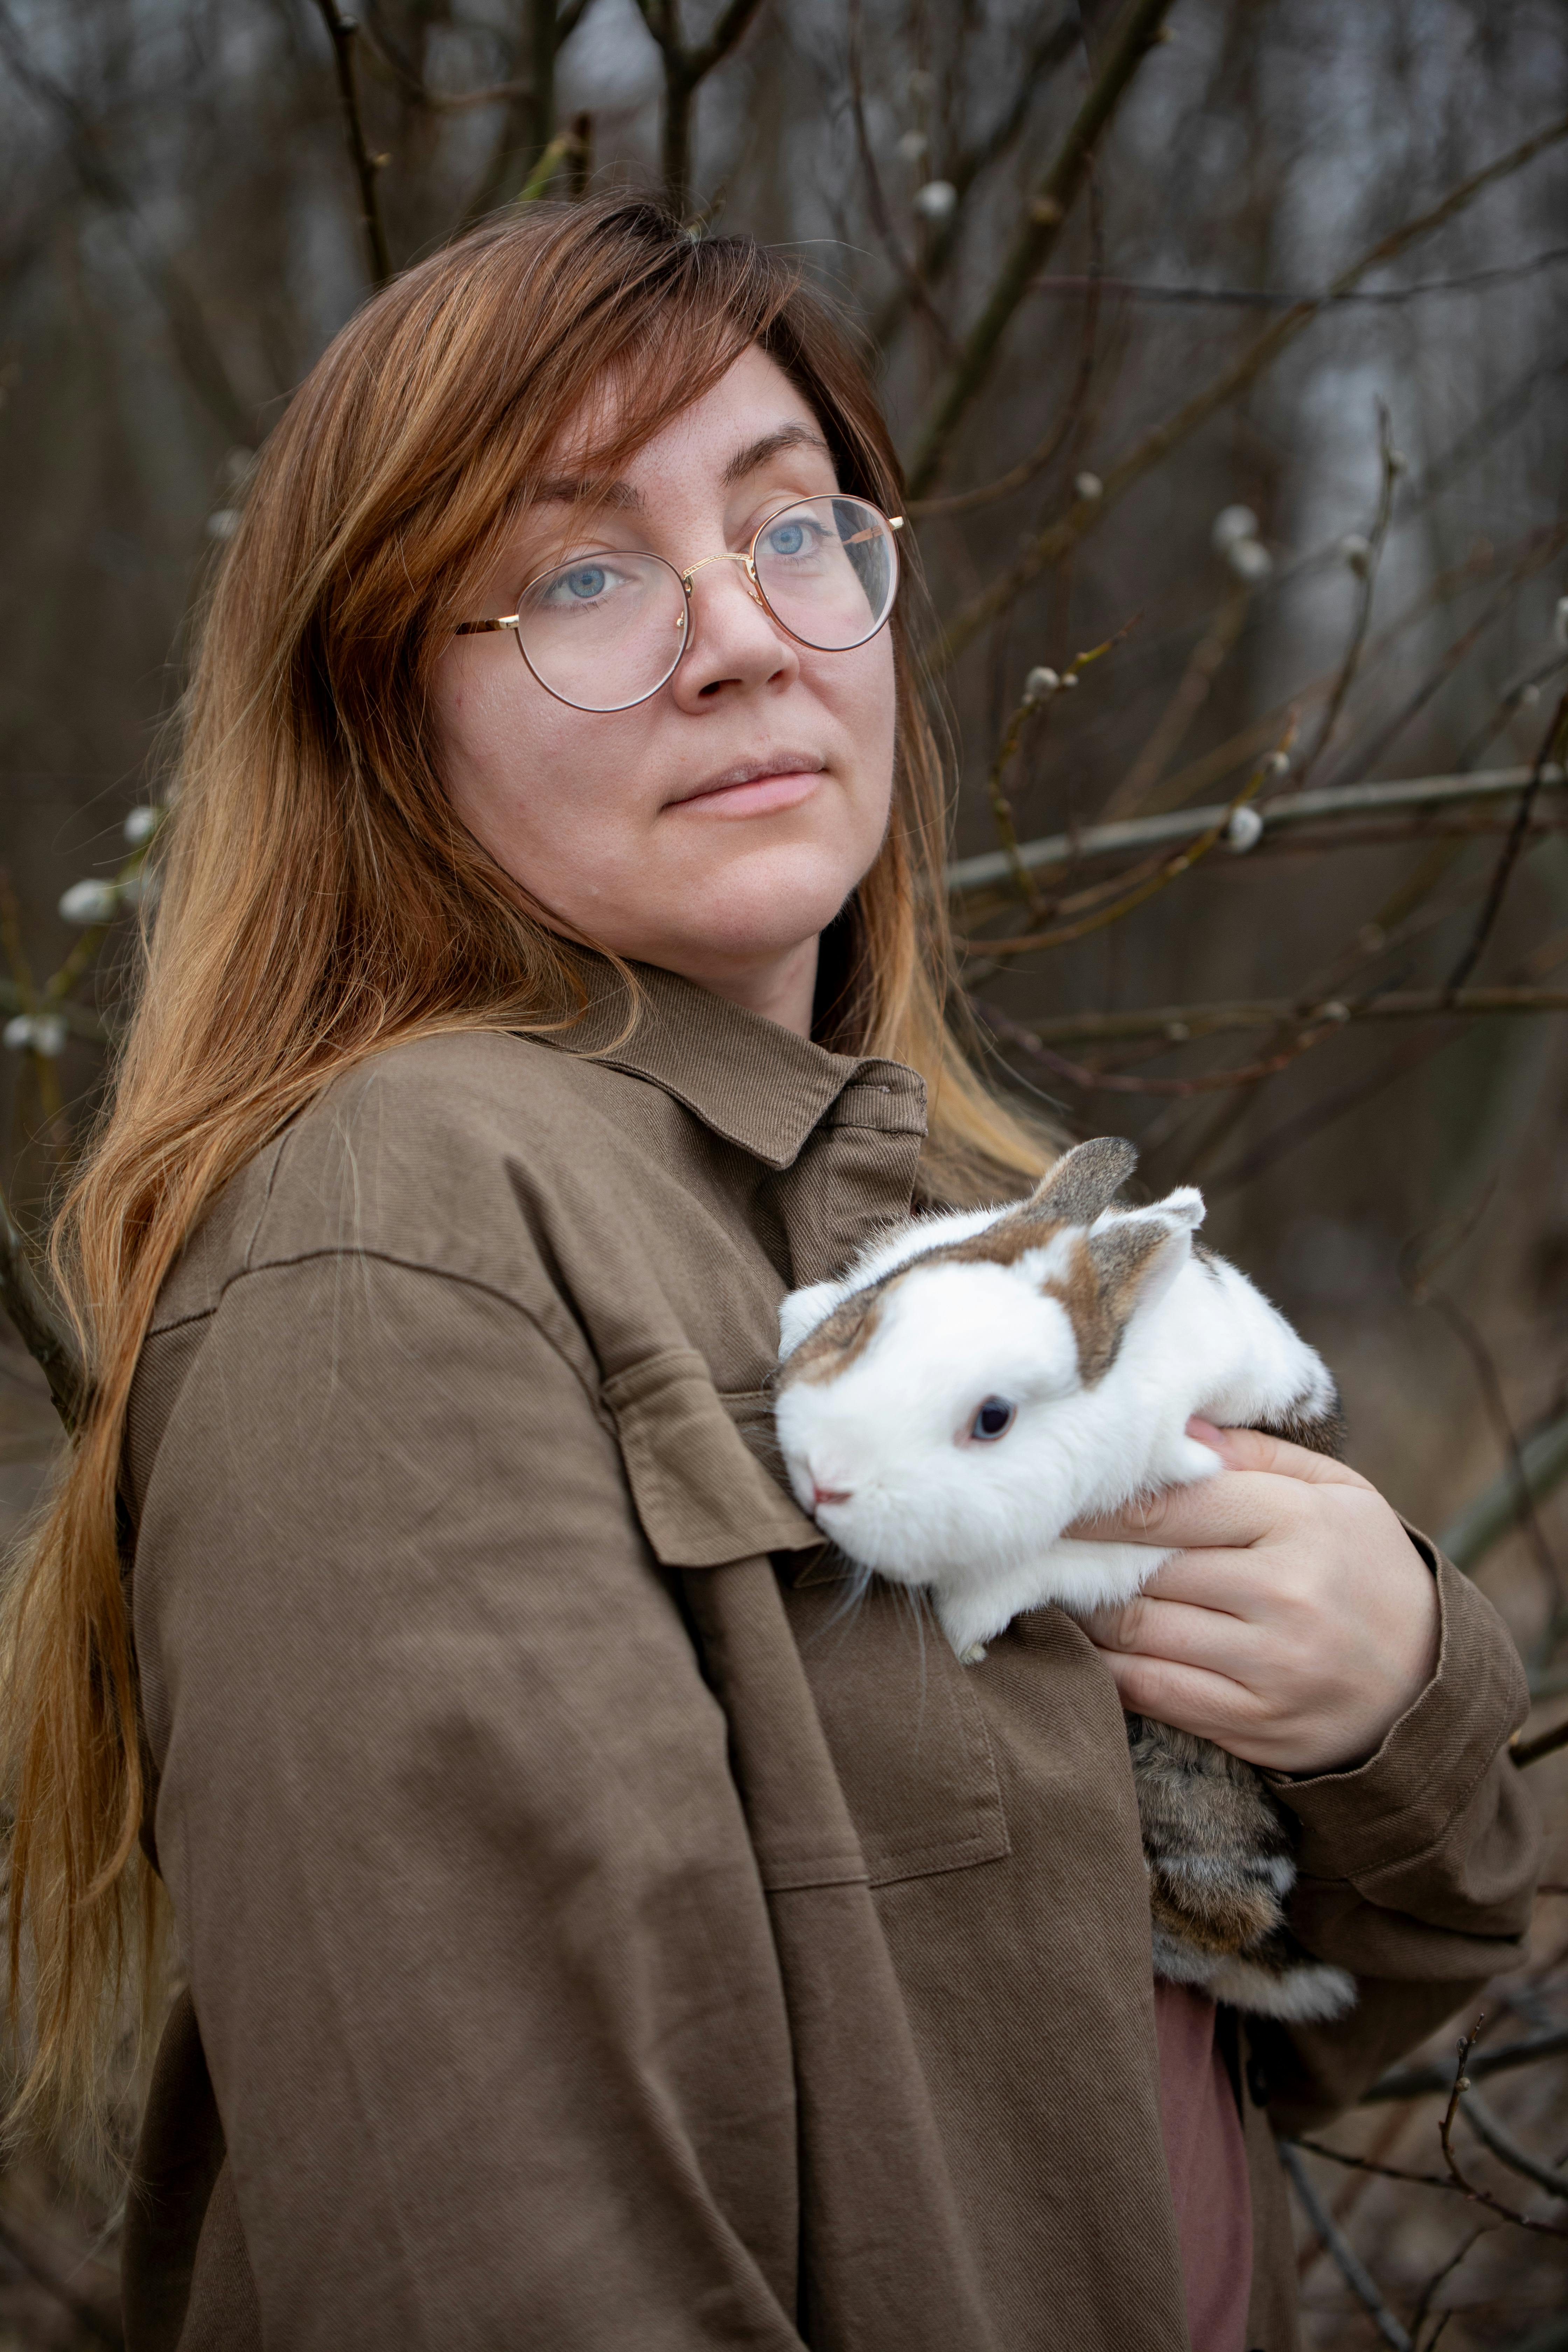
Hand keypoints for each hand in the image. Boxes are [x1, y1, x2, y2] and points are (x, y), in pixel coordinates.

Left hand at [1072, 1421, 1440, 1775]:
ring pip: (1136, 1630)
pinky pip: (1149, 1691)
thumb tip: (1178, 1429)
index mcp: (1300, 1524)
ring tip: (1053, 1585)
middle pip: (1145, 1568)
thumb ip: (1257, 1456)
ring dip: (1084, 1609)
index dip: (1100, 1501)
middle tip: (1036, 1538)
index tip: (1057, 1492)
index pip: (1171, 1504)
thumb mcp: (1338, 1494)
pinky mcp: (1252, 1723)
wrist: (1430, 1684)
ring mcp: (1268, 1667)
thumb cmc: (1366, 1568)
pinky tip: (1086, 1642)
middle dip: (1081, 1554)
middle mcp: (1284, 1595)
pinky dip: (1105, 1666)